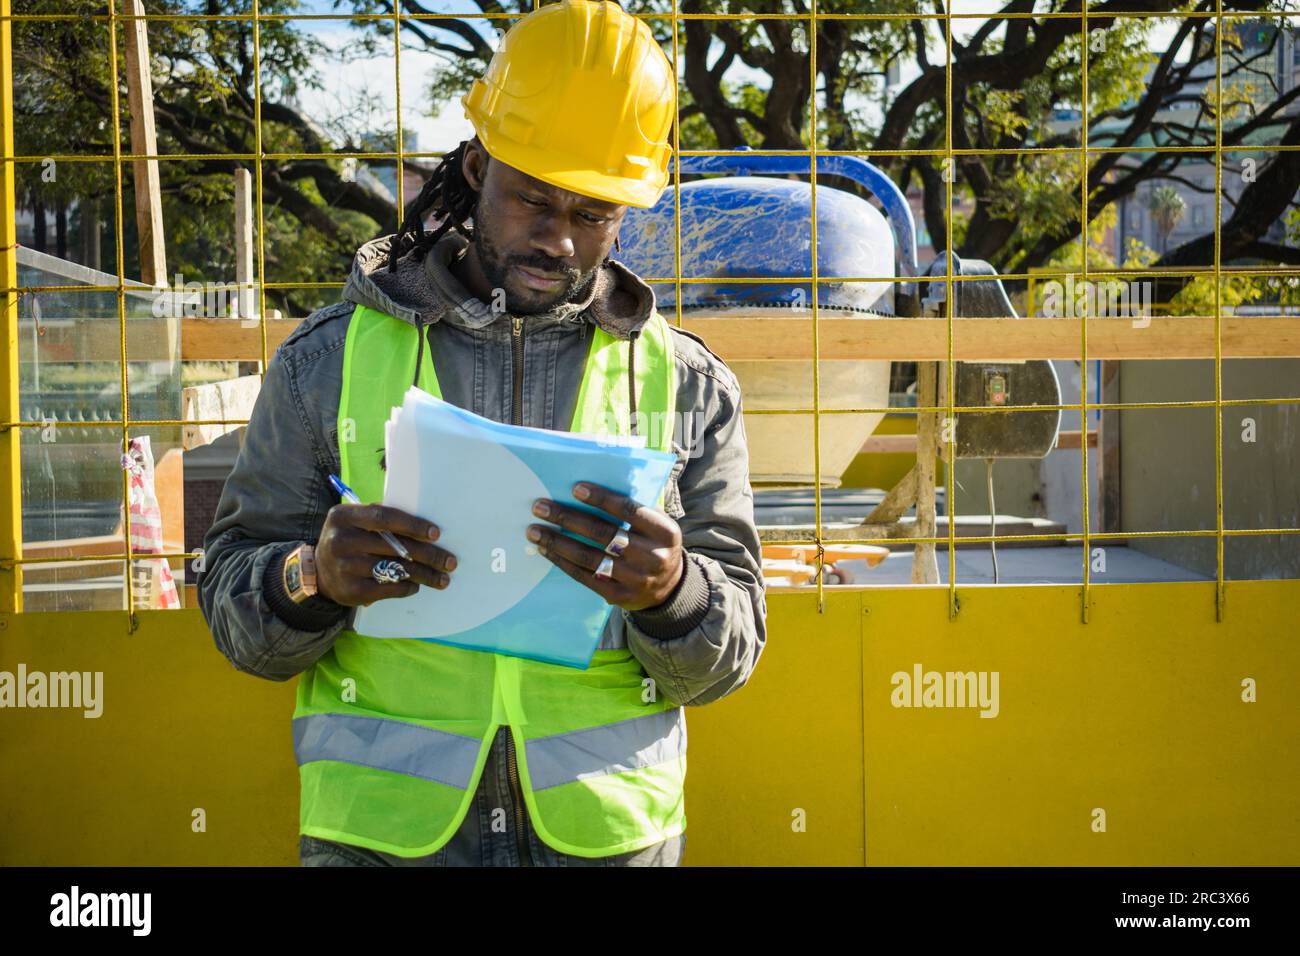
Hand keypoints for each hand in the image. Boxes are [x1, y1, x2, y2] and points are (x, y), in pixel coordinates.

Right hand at [315, 503, 456, 606]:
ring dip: (423, 575)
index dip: (413, 525)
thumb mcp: (355, 522)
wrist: (318, 573)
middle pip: (394, 546)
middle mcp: (341, 540)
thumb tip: (425, 527)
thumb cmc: (349, 540)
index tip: (436, 534)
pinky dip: (406, 587)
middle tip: (450, 561)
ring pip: (394, 570)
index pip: (383, 516)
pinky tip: (417, 586)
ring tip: (442, 578)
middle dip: (428, 554)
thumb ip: (381, 519)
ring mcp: (345, 567)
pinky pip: (388, 588)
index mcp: (343, 516)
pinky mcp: (351, 590)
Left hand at [526, 482, 683, 611]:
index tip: (575, 489)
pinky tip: (546, 550)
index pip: (629, 510)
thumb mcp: (657, 525)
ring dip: (557, 542)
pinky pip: (585, 576)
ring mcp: (635, 579)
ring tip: (534, 530)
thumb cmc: (654, 544)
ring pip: (589, 557)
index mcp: (664, 532)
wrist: (669, 588)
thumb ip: (633, 509)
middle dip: (568, 518)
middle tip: (540, 507)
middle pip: (603, 534)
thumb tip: (589, 490)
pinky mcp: (618, 595)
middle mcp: (652, 556)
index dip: (601, 499)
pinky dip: (562, 561)